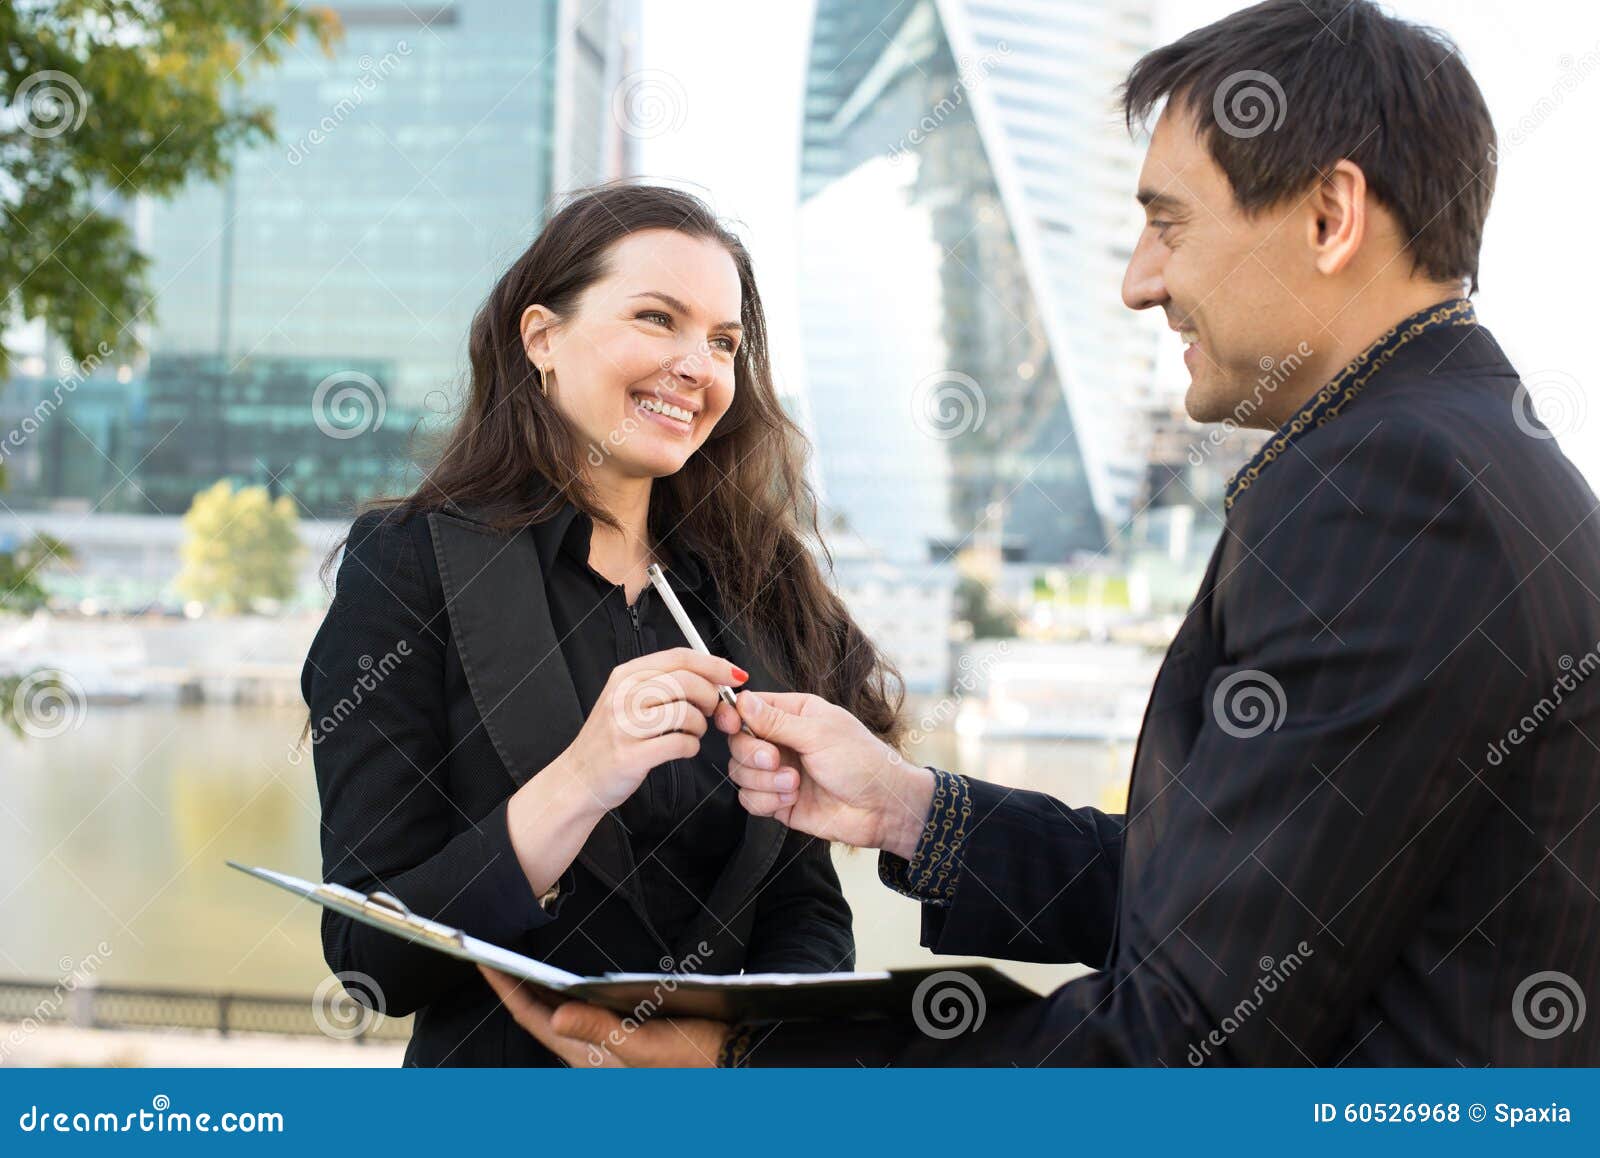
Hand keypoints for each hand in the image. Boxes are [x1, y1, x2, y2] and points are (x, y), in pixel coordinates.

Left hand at [478, 965, 727, 1066]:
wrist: (732, 1064)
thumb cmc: (692, 1059)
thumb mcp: (646, 1046)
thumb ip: (601, 1032)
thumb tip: (556, 1015)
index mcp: (589, 1056)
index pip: (534, 1019)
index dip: (506, 990)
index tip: (484, 961)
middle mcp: (590, 1052)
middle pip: (540, 1016)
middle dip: (514, 987)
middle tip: (493, 954)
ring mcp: (604, 1047)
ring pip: (558, 1015)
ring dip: (536, 990)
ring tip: (518, 963)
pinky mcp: (622, 1038)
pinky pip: (580, 1013)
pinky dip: (564, 992)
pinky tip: (565, 978)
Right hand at [505, 647, 745, 898]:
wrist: (578, 779)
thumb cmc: (612, 739)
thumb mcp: (628, 699)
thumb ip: (663, 683)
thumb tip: (713, 674)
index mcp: (625, 676)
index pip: (679, 657)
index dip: (714, 664)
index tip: (735, 675)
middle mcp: (623, 696)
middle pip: (686, 682)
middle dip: (710, 697)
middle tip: (712, 711)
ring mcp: (625, 726)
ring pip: (686, 712)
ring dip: (701, 725)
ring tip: (693, 732)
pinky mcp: (630, 755)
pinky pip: (680, 743)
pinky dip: (691, 747)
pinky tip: (684, 748)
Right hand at [712, 690, 933, 857]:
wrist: (882, 809)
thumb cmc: (863, 762)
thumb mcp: (819, 734)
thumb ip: (775, 720)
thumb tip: (741, 701)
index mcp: (795, 713)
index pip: (749, 707)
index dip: (733, 715)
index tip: (732, 724)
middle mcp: (783, 740)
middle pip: (738, 741)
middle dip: (752, 754)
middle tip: (776, 760)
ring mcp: (779, 772)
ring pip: (740, 772)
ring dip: (764, 781)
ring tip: (794, 784)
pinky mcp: (778, 801)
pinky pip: (749, 800)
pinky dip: (766, 801)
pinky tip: (791, 800)